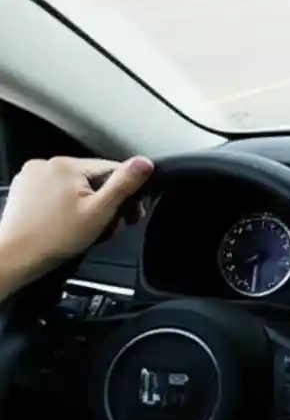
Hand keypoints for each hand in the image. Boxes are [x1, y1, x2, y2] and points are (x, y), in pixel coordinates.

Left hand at [0, 156, 152, 289]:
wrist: (16, 257)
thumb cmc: (57, 237)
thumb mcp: (100, 211)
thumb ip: (124, 185)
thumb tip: (145, 162)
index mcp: (67, 165)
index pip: (111, 170)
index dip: (126, 193)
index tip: (131, 215)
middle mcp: (46, 164)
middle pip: (92, 179)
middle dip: (106, 202)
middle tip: (110, 227)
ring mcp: (31, 176)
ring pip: (75, 186)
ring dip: (87, 204)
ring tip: (87, 228)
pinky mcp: (23, 189)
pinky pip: (55, 191)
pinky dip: (65, 205)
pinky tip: (67, 222)